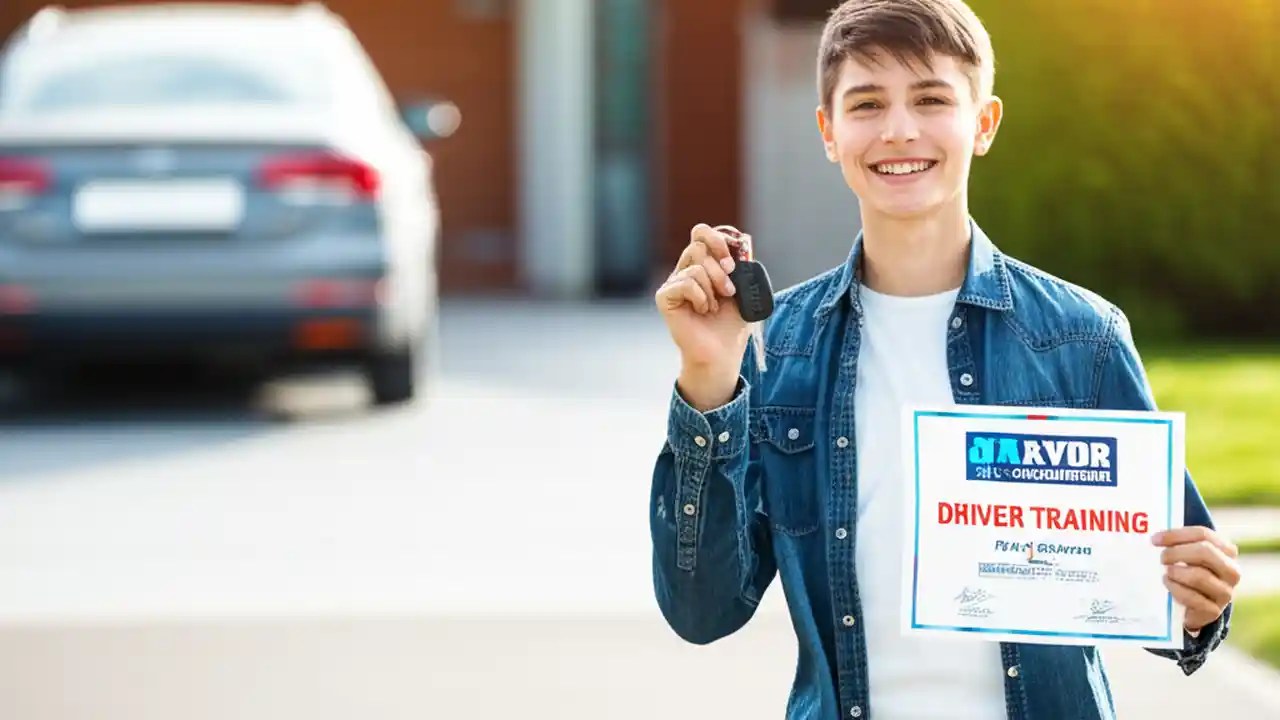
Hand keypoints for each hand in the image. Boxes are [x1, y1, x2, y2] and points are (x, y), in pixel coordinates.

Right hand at [655, 224, 751, 409]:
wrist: (722, 352)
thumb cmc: (732, 323)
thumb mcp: (745, 288)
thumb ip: (742, 263)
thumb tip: (742, 239)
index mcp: (704, 263)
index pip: (703, 233)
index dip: (719, 238)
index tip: (734, 259)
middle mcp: (686, 268)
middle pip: (699, 244)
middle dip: (720, 266)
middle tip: (729, 289)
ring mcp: (674, 282)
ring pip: (696, 265)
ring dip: (713, 288)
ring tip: (714, 308)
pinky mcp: (665, 296)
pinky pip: (686, 283)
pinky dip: (701, 297)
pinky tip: (702, 311)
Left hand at [1152, 526, 1240, 632]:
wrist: (1194, 610)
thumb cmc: (1189, 576)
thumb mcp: (1188, 558)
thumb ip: (1180, 544)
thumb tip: (1157, 537)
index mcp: (1226, 552)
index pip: (1203, 534)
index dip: (1176, 534)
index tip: (1155, 539)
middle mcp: (1232, 571)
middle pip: (1205, 552)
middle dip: (1177, 553)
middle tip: (1162, 558)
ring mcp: (1226, 592)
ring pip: (1199, 576)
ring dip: (1176, 573)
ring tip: (1167, 573)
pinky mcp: (1215, 610)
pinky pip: (1193, 598)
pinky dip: (1176, 590)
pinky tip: (1169, 585)